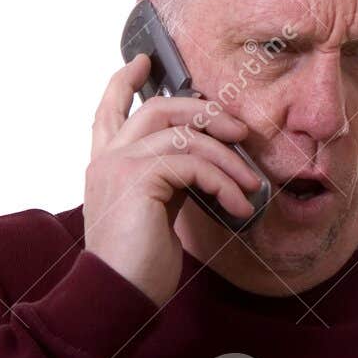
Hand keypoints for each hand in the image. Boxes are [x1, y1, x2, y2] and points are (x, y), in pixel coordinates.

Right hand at [83, 54, 262, 305]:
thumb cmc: (138, 264)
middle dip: (207, 112)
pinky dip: (224, 182)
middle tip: (240, 129)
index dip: (125, 82)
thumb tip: (204, 162)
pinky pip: (193, 163)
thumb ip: (166, 180)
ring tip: (252, 186)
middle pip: (159, 109)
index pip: (110, 111)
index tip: (145, 62)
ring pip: (186, 136)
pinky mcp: (138, 178)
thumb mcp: (154, 211)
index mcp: (106, 164)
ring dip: (229, 160)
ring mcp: (119, 165)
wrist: (118, 295)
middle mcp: (107, 158)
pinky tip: (238, 205)